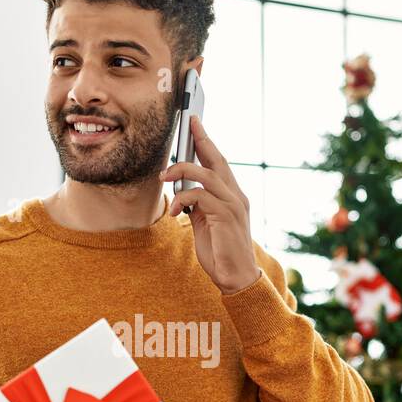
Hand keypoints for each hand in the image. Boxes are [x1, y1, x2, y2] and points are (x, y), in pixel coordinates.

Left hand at [160, 114, 260, 295]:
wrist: (236, 278)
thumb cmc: (220, 252)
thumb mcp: (205, 223)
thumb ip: (198, 205)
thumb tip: (182, 191)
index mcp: (232, 196)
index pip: (219, 163)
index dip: (207, 142)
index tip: (195, 124)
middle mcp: (236, 196)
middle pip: (217, 160)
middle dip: (201, 139)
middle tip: (188, 123)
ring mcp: (234, 205)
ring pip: (207, 174)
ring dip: (182, 171)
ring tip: (164, 177)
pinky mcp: (226, 216)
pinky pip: (200, 196)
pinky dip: (183, 199)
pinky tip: (174, 212)